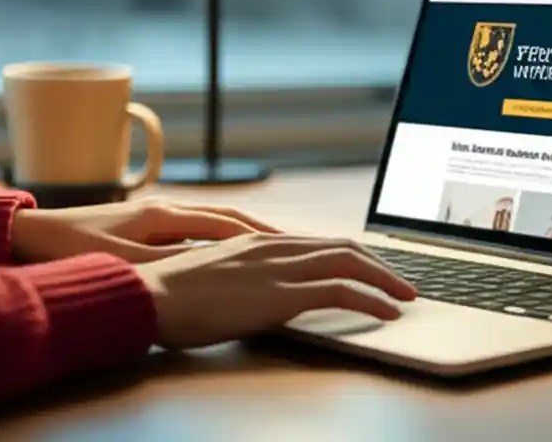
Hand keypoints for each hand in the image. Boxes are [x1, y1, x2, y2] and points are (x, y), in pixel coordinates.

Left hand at [11, 197, 281, 263]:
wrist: (27, 233)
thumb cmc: (71, 249)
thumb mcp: (123, 262)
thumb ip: (168, 264)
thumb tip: (211, 266)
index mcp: (164, 215)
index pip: (226, 224)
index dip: (261, 236)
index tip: (292, 245)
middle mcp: (164, 209)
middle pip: (224, 217)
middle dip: (259, 230)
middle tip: (293, 242)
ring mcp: (151, 215)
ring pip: (208, 222)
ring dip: (239, 232)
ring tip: (266, 244)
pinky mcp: (138, 225)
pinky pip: (191, 230)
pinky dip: (215, 238)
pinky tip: (219, 250)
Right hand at [135, 234, 417, 348]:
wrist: (145, 296)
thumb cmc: (166, 295)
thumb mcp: (211, 278)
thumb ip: (241, 278)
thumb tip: (257, 291)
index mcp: (258, 240)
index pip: (320, 241)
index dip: (353, 254)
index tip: (373, 267)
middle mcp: (274, 246)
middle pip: (343, 246)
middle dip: (378, 263)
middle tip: (402, 280)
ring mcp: (279, 268)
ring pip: (350, 263)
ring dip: (385, 279)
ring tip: (407, 295)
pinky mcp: (280, 294)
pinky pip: (341, 291)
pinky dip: (372, 299)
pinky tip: (388, 311)